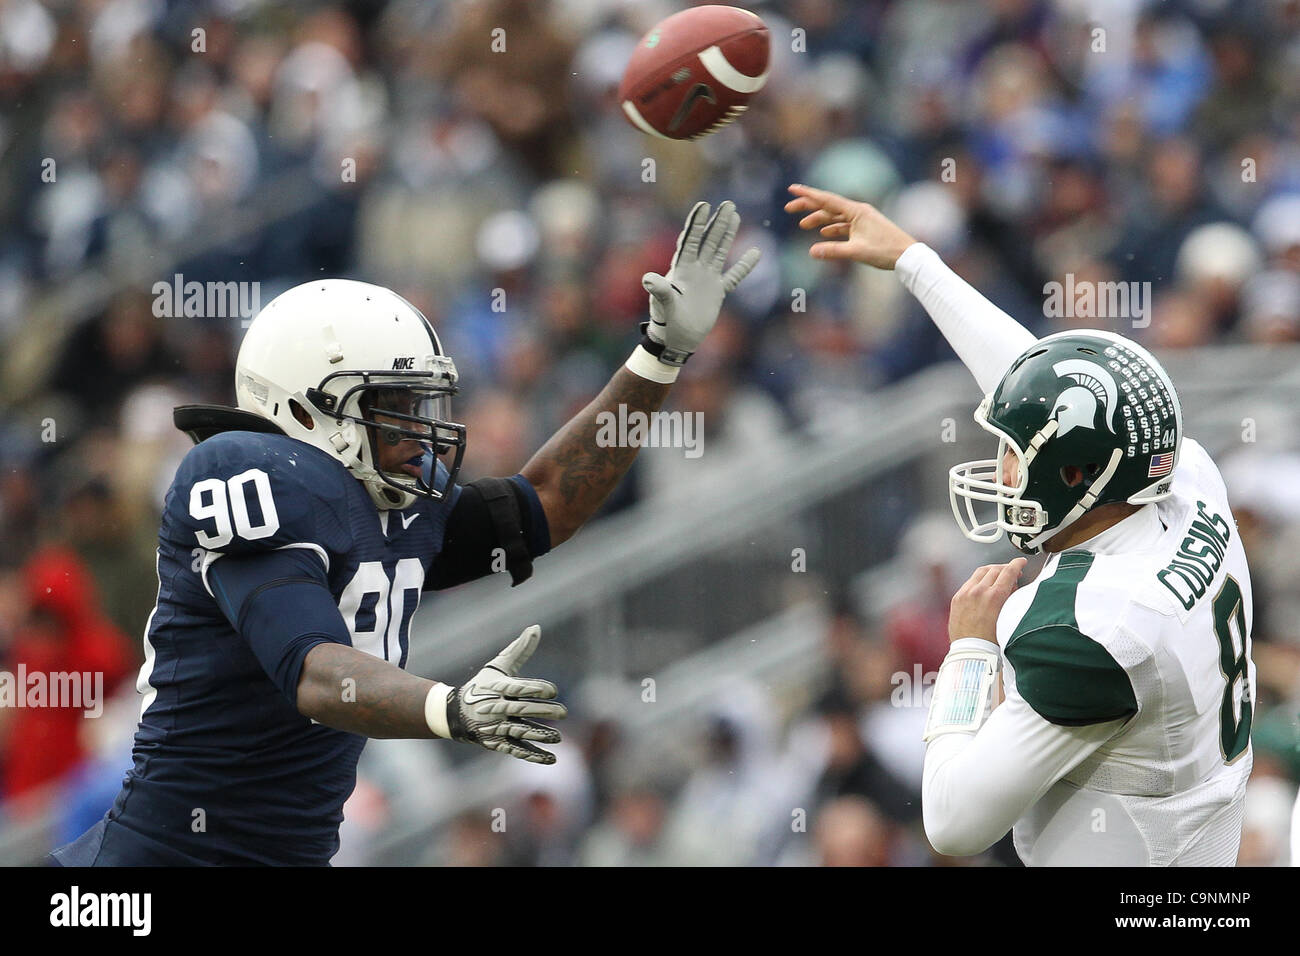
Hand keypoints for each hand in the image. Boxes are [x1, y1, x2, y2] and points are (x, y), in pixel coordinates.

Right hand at [447, 625, 566, 763]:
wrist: (455, 713)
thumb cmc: (483, 685)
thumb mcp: (498, 666)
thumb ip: (519, 649)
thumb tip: (536, 627)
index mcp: (497, 688)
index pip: (518, 688)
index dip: (536, 689)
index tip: (553, 691)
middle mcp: (496, 708)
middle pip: (520, 711)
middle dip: (542, 712)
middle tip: (563, 712)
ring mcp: (495, 727)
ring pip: (519, 732)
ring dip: (539, 735)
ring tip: (558, 737)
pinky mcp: (496, 743)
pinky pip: (516, 750)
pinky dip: (533, 755)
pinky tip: (551, 758)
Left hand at [642, 200, 760, 364]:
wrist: (676, 340)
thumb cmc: (665, 322)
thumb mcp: (663, 304)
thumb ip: (659, 290)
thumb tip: (647, 278)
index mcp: (681, 269)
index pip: (691, 240)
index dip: (697, 223)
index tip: (704, 205)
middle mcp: (695, 270)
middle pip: (708, 240)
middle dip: (717, 222)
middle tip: (728, 204)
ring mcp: (707, 279)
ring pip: (719, 251)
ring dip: (727, 234)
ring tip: (735, 215)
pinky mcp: (717, 292)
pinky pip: (733, 276)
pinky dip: (744, 266)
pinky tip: (755, 253)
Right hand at [784, 183, 916, 269]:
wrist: (907, 255)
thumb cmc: (885, 251)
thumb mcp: (856, 252)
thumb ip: (833, 251)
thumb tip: (811, 252)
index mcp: (856, 211)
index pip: (827, 200)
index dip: (808, 194)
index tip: (792, 189)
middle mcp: (858, 211)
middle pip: (828, 206)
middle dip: (808, 207)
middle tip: (789, 208)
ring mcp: (862, 219)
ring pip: (835, 216)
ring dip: (819, 220)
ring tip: (803, 225)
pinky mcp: (865, 228)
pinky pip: (843, 225)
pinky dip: (832, 228)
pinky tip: (824, 233)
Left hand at [948, 558, 1028, 643]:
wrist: (971, 651)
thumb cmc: (993, 640)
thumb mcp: (1008, 617)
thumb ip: (1011, 598)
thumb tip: (1012, 585)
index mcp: (994, 596)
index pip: (1008, 572)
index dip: (1017, 564)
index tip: (1021, 561)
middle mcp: (979, 591)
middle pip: (995, 569)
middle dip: (1005, 568)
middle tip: (1012, 571)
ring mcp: (965, 593)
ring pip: (981, 572)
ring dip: (992, 571)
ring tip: (999, 575)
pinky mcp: (957, 598)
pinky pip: (970, 582)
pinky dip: (979, 579)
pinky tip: (984, 584)